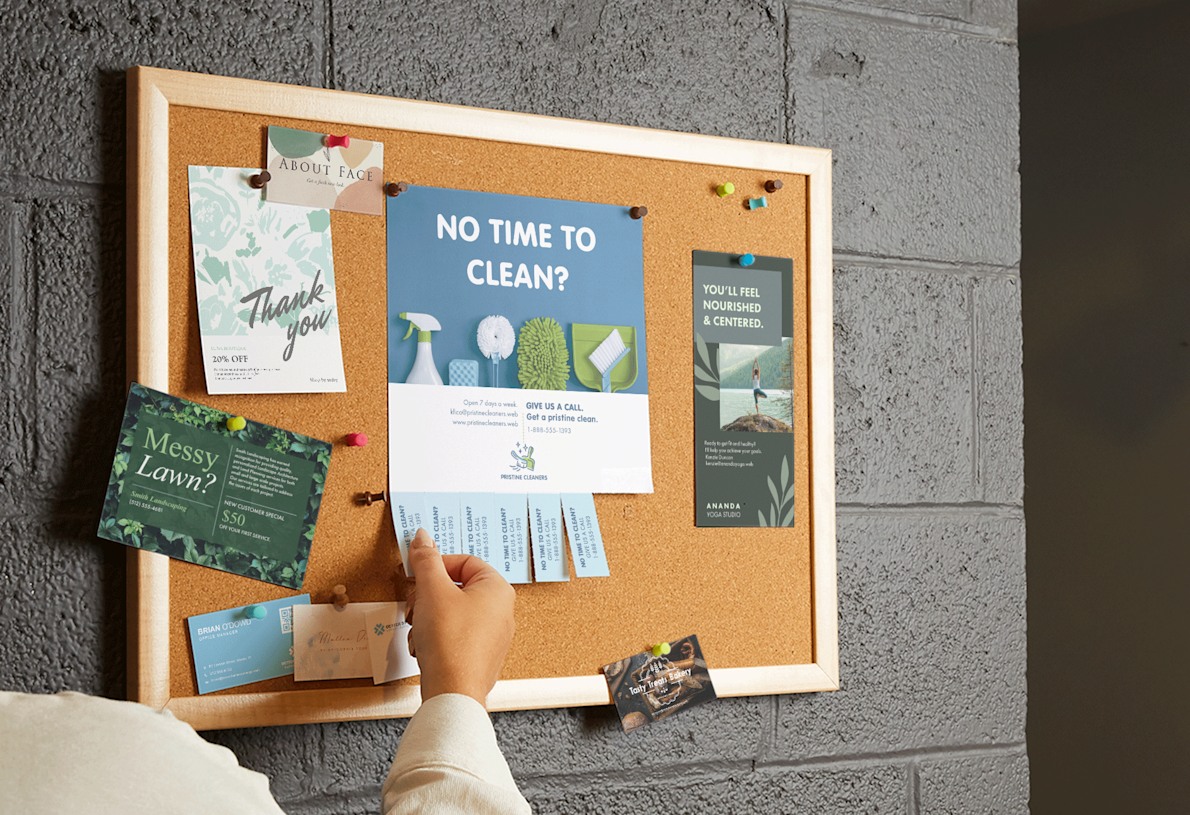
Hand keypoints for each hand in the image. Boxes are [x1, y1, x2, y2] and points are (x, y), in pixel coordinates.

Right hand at [404, 529, 515, 705]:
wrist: (452, 692)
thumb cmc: (450, 641)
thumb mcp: (432, 590)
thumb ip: (426, 560)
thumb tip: (423, 537)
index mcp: (497, 589)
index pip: (464, 562)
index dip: (436, 566)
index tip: (417, 576)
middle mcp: (501, 611)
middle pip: (457, 588)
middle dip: (428, 597)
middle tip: (415, 606)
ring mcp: (493, 635)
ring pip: (451, 613)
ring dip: (427, 618)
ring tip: (418, 631)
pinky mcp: (480, 656)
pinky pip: (454, 636)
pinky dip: (435, 638)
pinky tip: (423, 648)